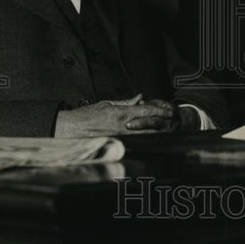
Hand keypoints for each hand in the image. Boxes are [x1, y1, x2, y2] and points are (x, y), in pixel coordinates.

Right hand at [55, 98, 176, 136]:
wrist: (71, 130)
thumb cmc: (87, 116)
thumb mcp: (107, 104)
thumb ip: (125, 102)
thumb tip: (139, 98)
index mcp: (121, 114)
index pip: (145, 111)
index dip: (160, 110)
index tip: (169, 110)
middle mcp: (123, 127)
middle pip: (150, 125)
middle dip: (163, 123)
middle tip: (173, 121)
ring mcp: (121, 138)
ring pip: (146, 136)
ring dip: (157, 132)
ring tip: (167, 130)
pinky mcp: (117, 145)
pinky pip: (136, 143)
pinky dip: (146, 140)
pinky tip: (152, 139)